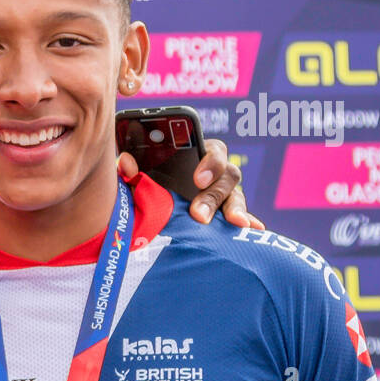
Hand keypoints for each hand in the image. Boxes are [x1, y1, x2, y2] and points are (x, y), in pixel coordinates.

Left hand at [118, 138, 263, 229]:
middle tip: (198, 214)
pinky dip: (249, 222)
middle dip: (213, 195)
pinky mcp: (227, 213)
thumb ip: (134, 168)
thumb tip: (125, 161)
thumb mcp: (140, 173)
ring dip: (235, 210)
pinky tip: (254, 229)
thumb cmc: (148, 180)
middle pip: (227, 176)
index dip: (210, 163)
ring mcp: (224, 193)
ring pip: (236, 196)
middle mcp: (216, 172)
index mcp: (198, 154)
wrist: (152, 204)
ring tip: (234, 223)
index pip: (214, 150)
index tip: (198, 179)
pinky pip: (243, 216)